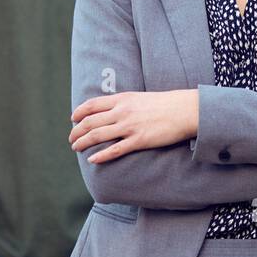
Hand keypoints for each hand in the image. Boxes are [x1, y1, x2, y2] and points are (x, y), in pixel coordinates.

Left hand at [70, 89, 198, 163]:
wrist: (184, 110)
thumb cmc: (164, 104)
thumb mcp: (139, 97)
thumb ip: (123, 103)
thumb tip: (111, 110)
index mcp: (122, 99)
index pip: (91, 105)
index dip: (79, 113)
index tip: (73, 119)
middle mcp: (122, 112)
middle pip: (90, 122)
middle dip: (76, 131)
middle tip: (72, 139)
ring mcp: (129, 126)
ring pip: (97, 136)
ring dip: (83, 143)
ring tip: (76, 148)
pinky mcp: (139, 140)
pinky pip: (114, 150)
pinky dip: (100, 156)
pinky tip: (92, 159)